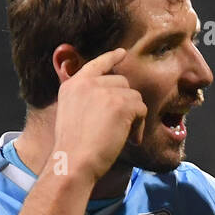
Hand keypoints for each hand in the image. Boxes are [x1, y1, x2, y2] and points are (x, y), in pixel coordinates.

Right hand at [52, 47, 147, 182]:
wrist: (74, 161)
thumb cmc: (74, 149)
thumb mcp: (72, 115)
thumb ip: (87, 100)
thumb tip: (115, 98)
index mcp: (73, 85)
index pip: (96, 64)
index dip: (111, 58)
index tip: (122, 53)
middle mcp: (87, 83)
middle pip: (121, 82)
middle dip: (126, 104)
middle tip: (121, 128)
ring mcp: (104, 91)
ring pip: (133, 96)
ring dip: (134, 117)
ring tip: (124, 137)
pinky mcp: (120, 103)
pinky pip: (141, 108)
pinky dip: (139, 126)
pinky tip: (130, 140)